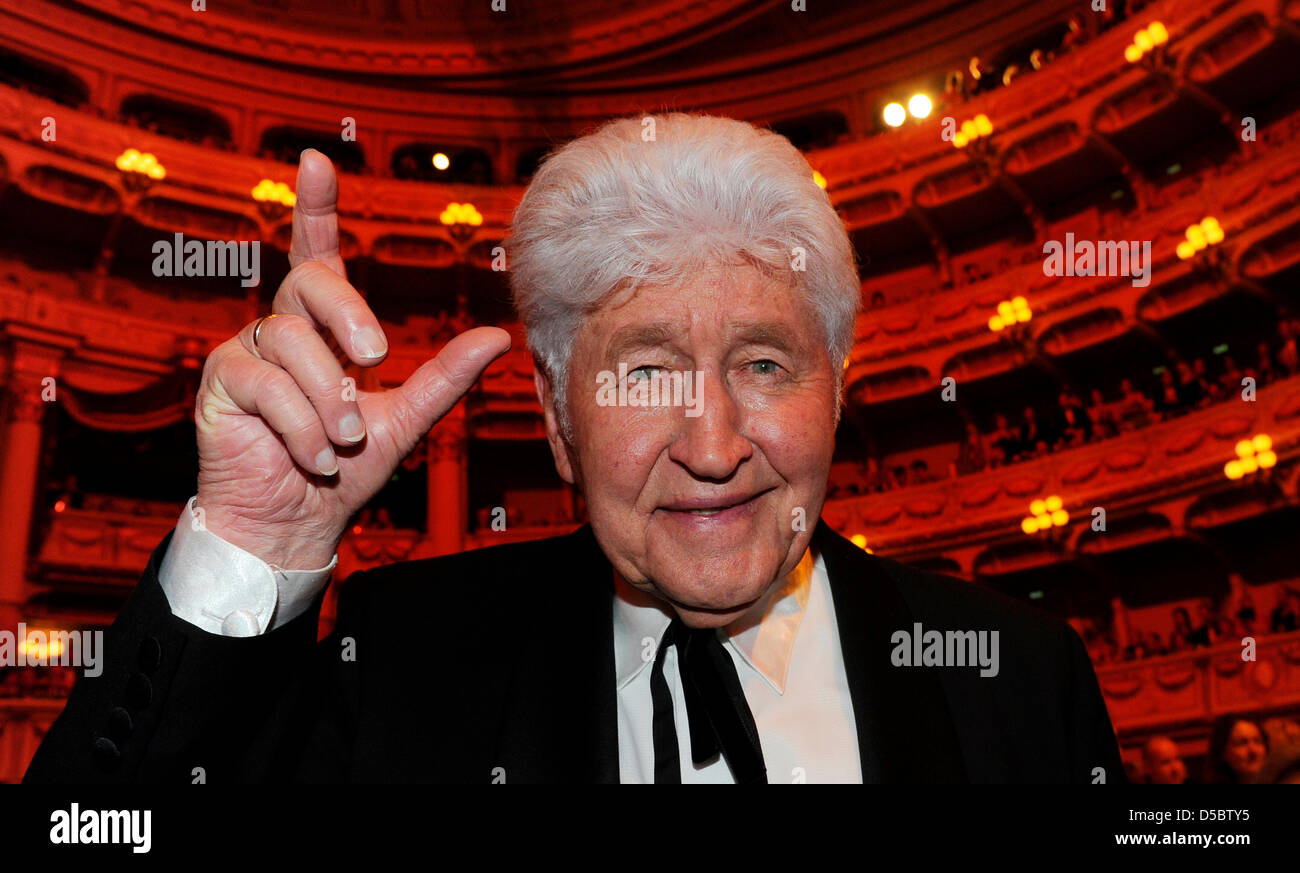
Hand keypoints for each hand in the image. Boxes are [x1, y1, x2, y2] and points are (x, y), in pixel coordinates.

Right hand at [194, 150, 510, 567]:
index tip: (318, 160)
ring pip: (292, 342)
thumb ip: (445, 375)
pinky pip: (265, 383)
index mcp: (323, 326)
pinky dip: (299, 424)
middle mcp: (282, 327)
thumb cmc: (345, 470)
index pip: (316, 252)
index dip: (317, 205)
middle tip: (375, 361)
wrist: (298, 523)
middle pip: (310, 283)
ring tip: (341, 440)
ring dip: (329, 398)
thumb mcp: (406, 419)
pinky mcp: (221, 383)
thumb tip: (497, 336)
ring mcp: (246, 351)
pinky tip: (313, 454)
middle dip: (349, 317)